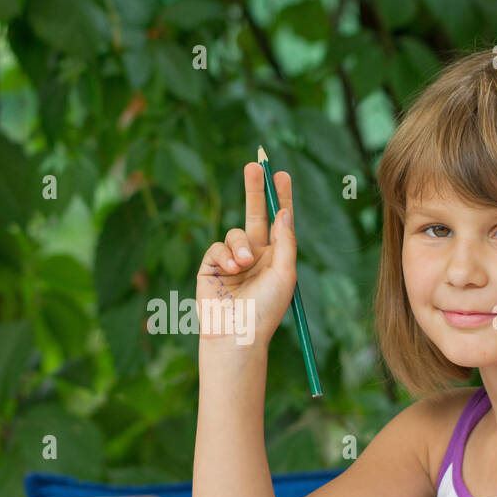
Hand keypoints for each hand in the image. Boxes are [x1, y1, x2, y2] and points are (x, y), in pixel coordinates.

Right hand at [195, 163, 297, 350]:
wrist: (237, 333)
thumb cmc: (266, 309)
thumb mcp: (285, 274)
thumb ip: (285, 241)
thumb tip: (284, 212)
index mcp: (276, 257)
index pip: (279, 221)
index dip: (280, 198)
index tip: (281, 174)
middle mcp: (255, 255)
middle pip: (254, 214)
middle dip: (254, 190)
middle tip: (255, 163)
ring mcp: (232, 260)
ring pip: (235, 232)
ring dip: (241, 245)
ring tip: (245, 265)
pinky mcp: (211, 266)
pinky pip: (218, 246)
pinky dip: (225, 255)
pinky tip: (230, 272)